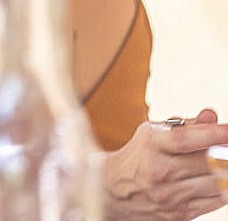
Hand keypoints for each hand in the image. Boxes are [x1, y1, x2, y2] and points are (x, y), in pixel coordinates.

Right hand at [102, 108, 227, 219]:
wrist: (112, 190)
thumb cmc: (139, 156)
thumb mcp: (154, 134)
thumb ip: (185, 126)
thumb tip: (211, 116)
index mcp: (151, 145)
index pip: (185, 139)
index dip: (212, 134)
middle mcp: (157, 171)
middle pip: (207, 163)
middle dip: (224, 155)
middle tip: (227, 149)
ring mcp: (168, 196)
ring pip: (216, 184)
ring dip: (225, 174)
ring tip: (221, 165)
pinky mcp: (178, 214)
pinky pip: (215, 202)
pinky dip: (222, 191)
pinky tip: (217, 182)